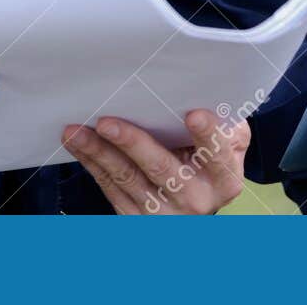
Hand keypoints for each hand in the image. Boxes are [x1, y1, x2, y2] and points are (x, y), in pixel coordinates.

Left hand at [62, 111, 247, 214]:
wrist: (195, 204)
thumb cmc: (210, 160)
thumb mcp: (229, 144)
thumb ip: (224, 122)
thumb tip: (204, 89)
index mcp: (224, 180)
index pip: (217, 154)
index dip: (208, 135)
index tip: (194, 114)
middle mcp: (196, 200)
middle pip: (161, 168)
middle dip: (132, 143)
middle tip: (107, 122)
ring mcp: (164, 213)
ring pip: (127, 179)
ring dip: (98, 152)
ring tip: (76, 130)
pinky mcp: (136, 218)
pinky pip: (110, 188)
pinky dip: (92, 163)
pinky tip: (78, 144)